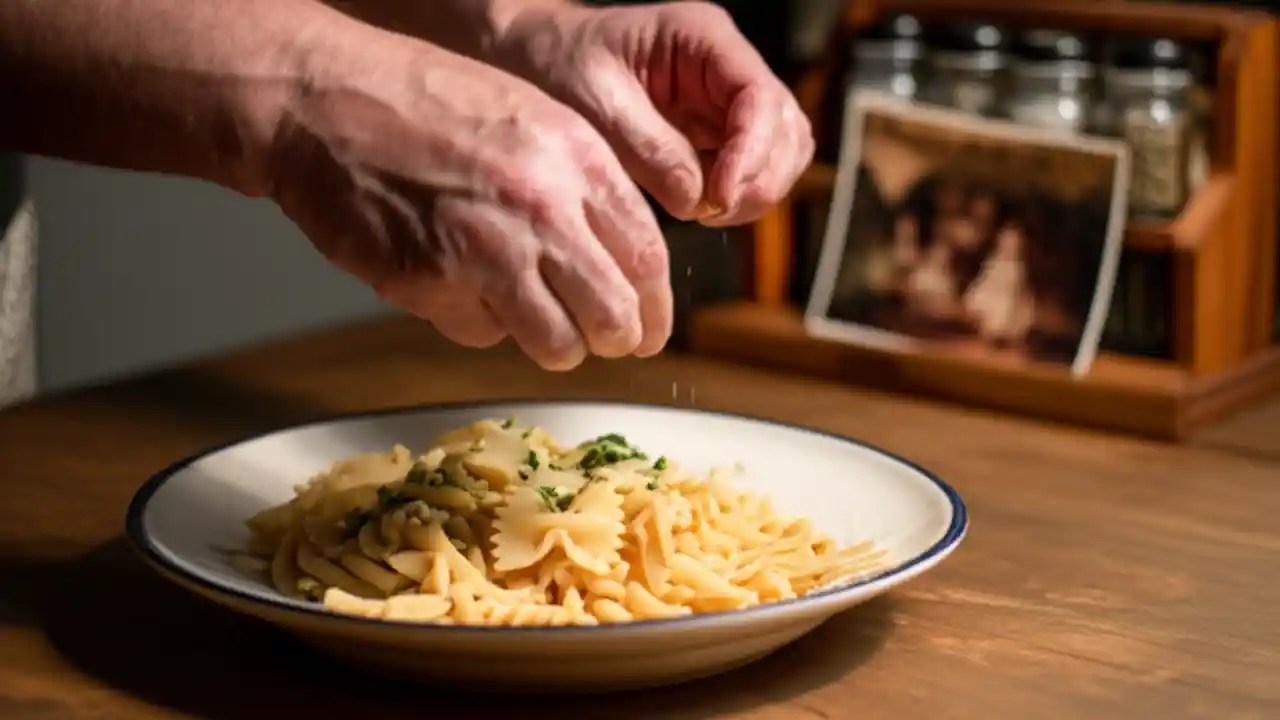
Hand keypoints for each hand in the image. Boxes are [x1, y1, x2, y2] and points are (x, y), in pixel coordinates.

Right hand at [266, 29, 671, 369]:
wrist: (326, 101)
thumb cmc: (427, 103)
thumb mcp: (534, 120)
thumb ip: (584, 188)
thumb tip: (622, 263)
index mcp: (577, 160)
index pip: (648, 259)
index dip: (654, 308)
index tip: (648, 329)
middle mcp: (541, 207)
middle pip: (614, 314)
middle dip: (617, 340)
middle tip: (605, 343)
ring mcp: (485, 249)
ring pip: (557, 343)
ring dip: (555, 345)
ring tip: (538, 323)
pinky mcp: (432, 284)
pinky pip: (483, 334)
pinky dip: (481, 323)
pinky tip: (461, 284)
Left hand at [488, 1, 814, 225]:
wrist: (533, 59)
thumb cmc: (555, 63)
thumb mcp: (594, 103)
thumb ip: (648, 149)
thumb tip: (696, 200)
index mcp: (702, 38)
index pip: (759, 97)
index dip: (752, 153)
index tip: (719, 198)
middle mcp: (726, 66)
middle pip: (785, 126)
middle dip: (760, 177)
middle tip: (711, 214)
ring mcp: (726, 101)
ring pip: (781, 151)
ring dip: (755, 191)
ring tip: (704, 213)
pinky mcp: (717, 134)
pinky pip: (753, 169)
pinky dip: (739, 196)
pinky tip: (700, 208)